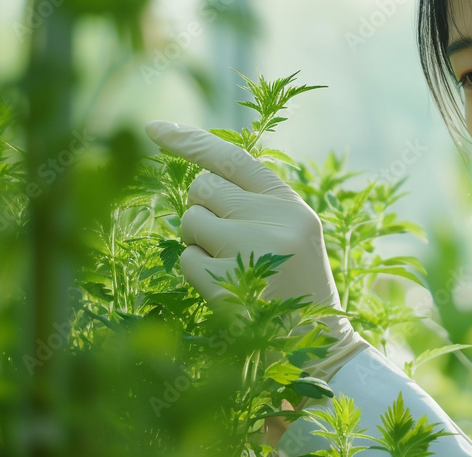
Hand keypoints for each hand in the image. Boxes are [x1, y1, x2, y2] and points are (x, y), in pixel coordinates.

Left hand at [143, 120, 367, 380]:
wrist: (319, 345)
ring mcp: (252, 248)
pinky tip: (229, 289)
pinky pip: (186, 258)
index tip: (152, 128)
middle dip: (203, 210)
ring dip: (199, 242)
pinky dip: (197, 272)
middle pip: (203, 188)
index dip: (191, 140)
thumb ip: (256, 203)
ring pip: (190, 221)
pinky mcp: (230, 280)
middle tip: (230, 242)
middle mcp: (274, 218)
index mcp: (290, 204)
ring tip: (234, 267)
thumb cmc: (296, 286)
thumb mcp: (291, 232)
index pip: (234, 158)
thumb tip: (198, 177)